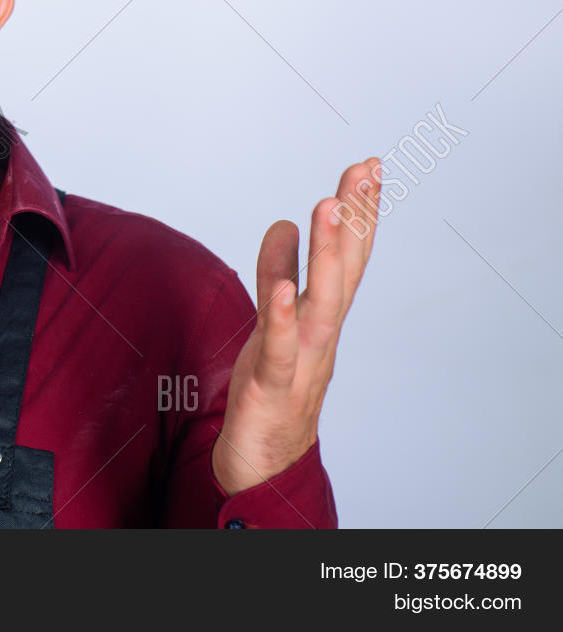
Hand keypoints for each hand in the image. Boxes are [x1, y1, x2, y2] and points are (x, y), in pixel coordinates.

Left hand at [212, 157, 381, 494]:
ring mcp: (302, 360)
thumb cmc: (271, 389)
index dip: (359, 214)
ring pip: (322, 303)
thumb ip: (278, 274)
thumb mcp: (272, 321)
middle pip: (345, 271)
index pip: (348, 257)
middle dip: (355, 219)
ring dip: (327, 254)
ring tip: (327, 205)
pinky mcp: (272, 386)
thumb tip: (284, 225)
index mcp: (322, 318)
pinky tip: (286, 289)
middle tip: (363, 170)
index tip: (367, 168)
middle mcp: (322, 335)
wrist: (263, 464)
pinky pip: (279, 349)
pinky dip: (283, 318)